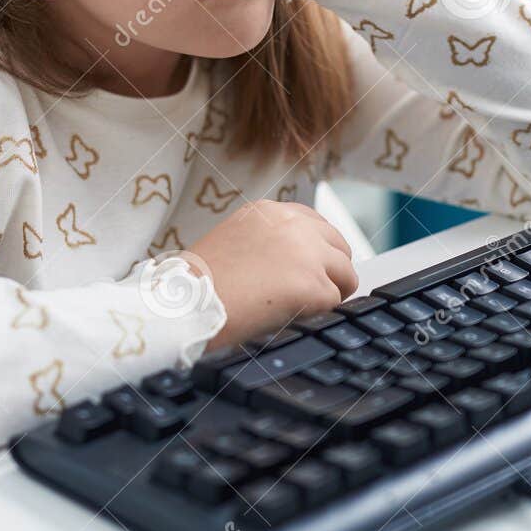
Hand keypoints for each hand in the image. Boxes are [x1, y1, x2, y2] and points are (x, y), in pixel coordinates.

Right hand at [188, 199, 357, 347]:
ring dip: (330, 293)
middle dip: (332, 271)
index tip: (313, 268)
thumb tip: (298, 263)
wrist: (185, 307)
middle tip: (316, 294)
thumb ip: (267, 242)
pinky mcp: (312, 284)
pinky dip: (318, 314)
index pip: (316, 223)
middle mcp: (291, 224)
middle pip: (339, 246)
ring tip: (302, 310)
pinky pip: (334, 302)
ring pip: (345, 274)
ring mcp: (306, 252)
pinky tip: (290, 319)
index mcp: (268, 211)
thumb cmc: (197, 285)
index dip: (319, 250)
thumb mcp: (232, 242)